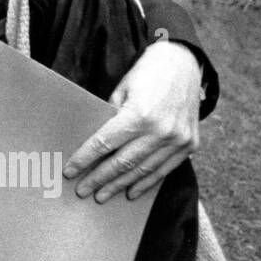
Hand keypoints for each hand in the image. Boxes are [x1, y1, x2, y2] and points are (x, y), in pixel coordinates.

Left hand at [64, 40, 201, 201]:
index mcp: (139, 115)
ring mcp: (177, 140)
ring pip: (143, 171)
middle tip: (82, 191)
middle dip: (99, 179)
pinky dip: (146, 183)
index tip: (70, 172)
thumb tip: (95, 145)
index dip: (84, 160)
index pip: (104, 144)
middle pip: (122, 163)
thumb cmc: (146, 74)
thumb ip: (111, 118)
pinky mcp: (190, 145)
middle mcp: (160, 131)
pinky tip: (131, 192)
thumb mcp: (122, 90)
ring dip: (120, 185)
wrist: (184, 64)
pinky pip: (164, 170)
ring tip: (102, 196)